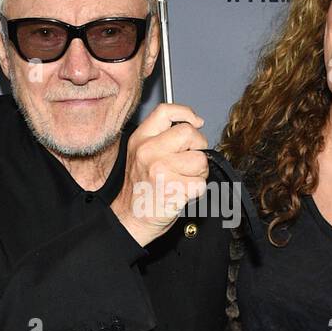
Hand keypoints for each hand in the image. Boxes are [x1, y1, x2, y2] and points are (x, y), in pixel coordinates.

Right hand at [108, 102, 208, 247]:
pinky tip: (182, 192)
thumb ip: (161, 136)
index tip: (196, 122)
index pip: (165, 111)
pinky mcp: (173, 189)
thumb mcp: (141, 154)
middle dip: (198, 147)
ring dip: (198, 172)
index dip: (186, 113)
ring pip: (200, 160)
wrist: (130, 218)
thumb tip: (194, 123)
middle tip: (189, 160)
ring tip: (183, 179)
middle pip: (189, 133)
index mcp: (141, 139)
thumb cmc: (141, 188)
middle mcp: (148, 151)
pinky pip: (200, 183)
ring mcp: (160, 170)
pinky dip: (196, 190)